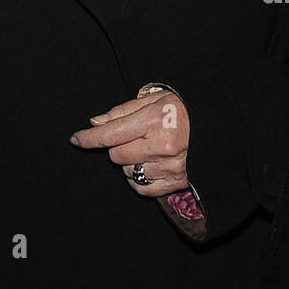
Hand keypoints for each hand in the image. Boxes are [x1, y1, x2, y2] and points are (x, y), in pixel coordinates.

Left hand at [69, 91, 189, 197]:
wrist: (213, 128)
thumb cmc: (178, 111)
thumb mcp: (151, 100)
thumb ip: (121, 112)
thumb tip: (95, 124)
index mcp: (154, 120)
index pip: (110, 134)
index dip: (89, 138)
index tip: (75, 139)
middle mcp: (162, 145)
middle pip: (116, 156)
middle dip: (119, 146)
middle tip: (135, 136)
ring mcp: (170, 166)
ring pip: (128, 172)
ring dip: (131, 162)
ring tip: (149, 148)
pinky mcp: (176, 182)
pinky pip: (142, 188)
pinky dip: (140, 179)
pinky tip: (152, 165)